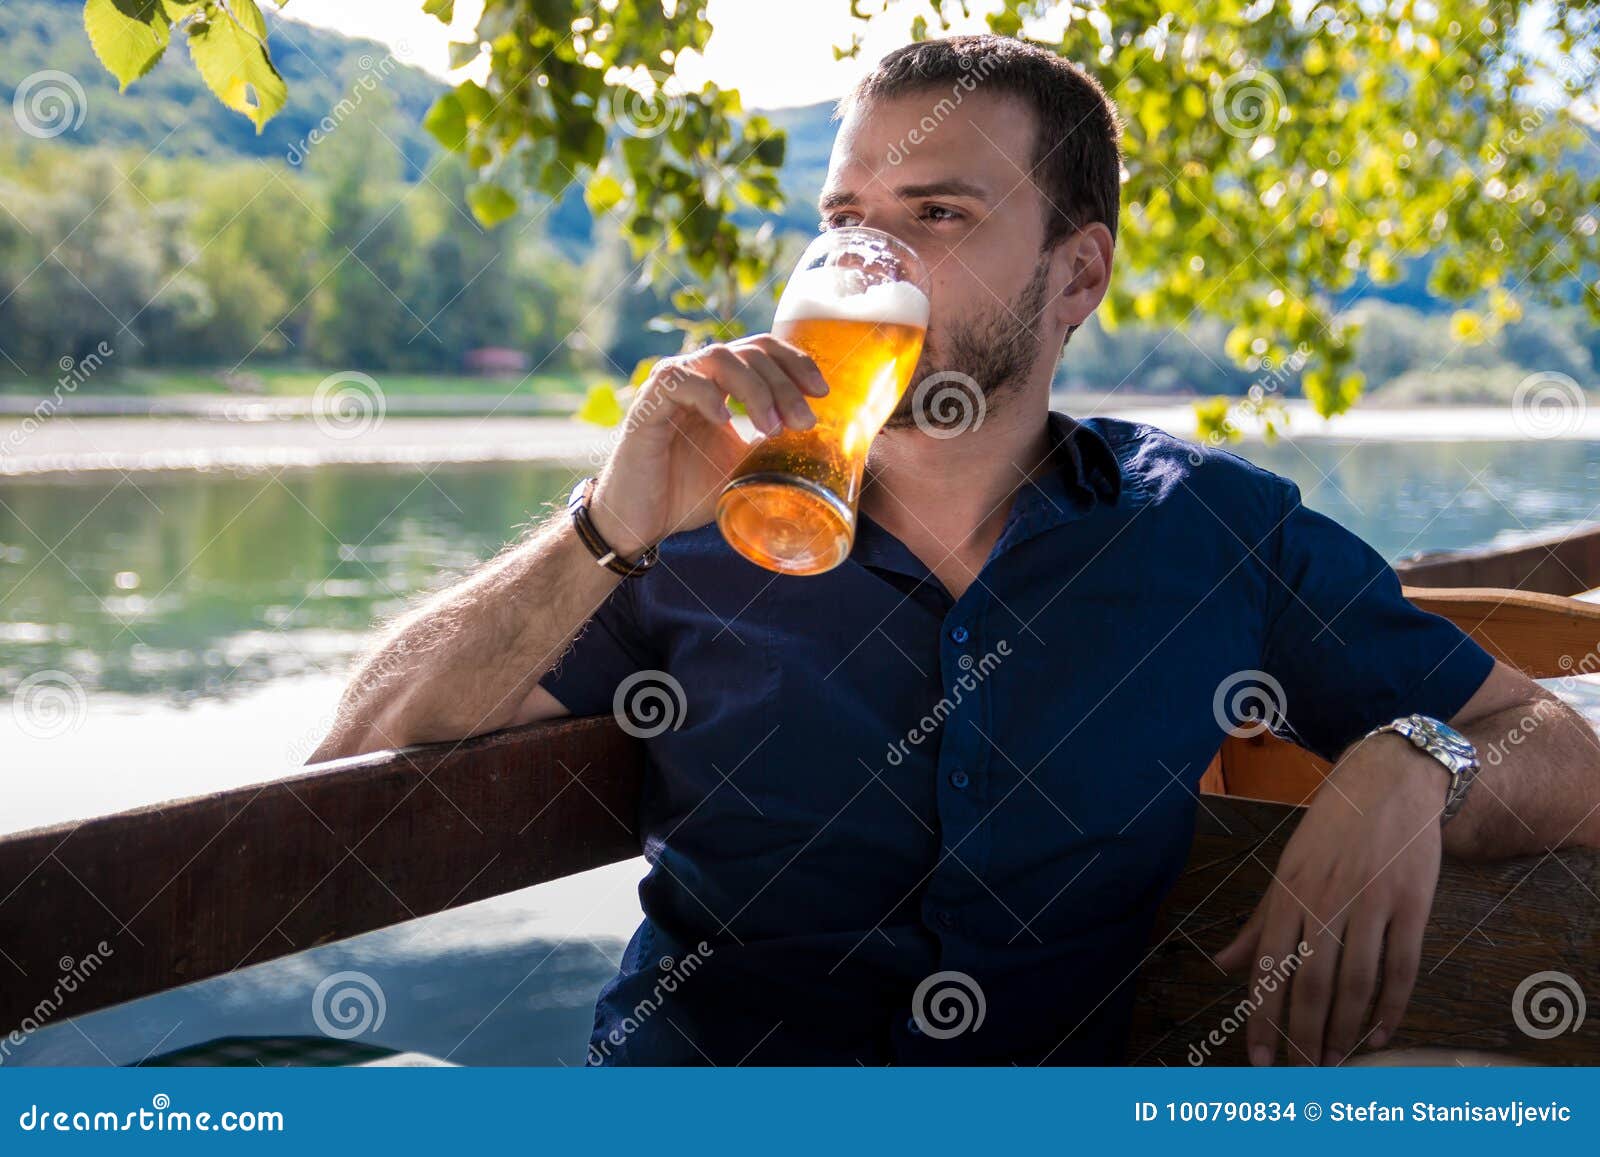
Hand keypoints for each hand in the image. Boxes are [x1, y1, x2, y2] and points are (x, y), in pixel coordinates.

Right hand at [589, 336, 829, 557]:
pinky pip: (678, 380)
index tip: (822, 392)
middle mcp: (697, 377)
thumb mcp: (744, 468)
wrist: (642, 520)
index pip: (763, 350)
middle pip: (750, 352)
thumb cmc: (688, 492)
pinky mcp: (647, 406)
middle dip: (785, 383)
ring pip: (719, 357)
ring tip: (769, 428)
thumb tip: (819, 445)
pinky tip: (724, 420)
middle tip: (804, 423)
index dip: (795, 362)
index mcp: (721, 385)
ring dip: (753, 388)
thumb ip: (772, 448)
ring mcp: (671, 387)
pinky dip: (707, 395)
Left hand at [1213, 736, 1446, 1064]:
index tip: (1259, 1059)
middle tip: (1300, 1074)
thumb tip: (1222, 965)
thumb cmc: (1331, 830)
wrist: (1389, 782)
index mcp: (1288, 893)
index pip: (1269, 968)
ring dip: (1343, 1030)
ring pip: (1355, 982)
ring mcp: (1369, 903)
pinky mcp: (1411, 904)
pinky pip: (1401, 967)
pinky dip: (1392, 1007)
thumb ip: (1258, 923)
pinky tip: (1380, 1035)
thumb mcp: (1285, 869)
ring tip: (1333, 1063)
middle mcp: (1324, 901)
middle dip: (1302, 1036)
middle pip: (1310, 984)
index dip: (1263, 1018)